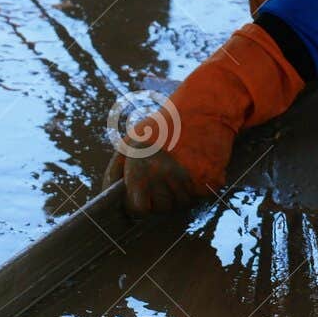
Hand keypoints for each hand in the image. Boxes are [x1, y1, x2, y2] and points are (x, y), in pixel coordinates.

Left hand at [101, 24, 304, 216]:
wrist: (206, 106)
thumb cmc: (165, 124)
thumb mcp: (131, 140)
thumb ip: (114, 171)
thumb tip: (107, 197)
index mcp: (142, 168)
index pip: (138, 210)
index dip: (138, 204)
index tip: (142, 194)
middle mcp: (165, 176)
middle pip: (160, 210)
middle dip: (159, 198)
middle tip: (165, 174)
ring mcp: (189, 179)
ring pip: (180, 205)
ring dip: (179, 193)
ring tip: (180, 167)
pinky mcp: (210, 180)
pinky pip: (199, 196)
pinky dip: (198, 186)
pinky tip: (195, 166)